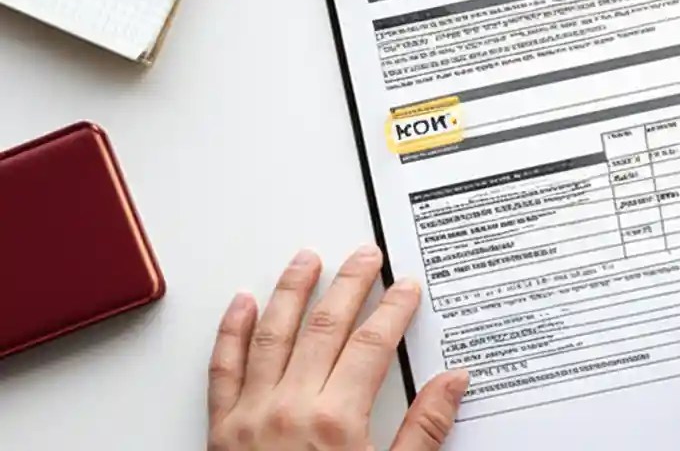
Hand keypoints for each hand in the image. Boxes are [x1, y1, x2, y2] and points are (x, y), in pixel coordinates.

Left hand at [206, 246, 468, 450]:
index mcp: (336, 422)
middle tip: (365, 256)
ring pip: (271, 333)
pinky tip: (242, 303)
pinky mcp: (219, 431)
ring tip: (306, 259)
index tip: (405, 288)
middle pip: (324, 326)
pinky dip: (231, 330)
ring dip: (291, 290)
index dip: (392, 309)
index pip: (371, 344)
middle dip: (349, 283)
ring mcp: (249, 416)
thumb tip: (453, 383)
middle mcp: (289, 408)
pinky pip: (222, 368)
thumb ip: (424, 430)